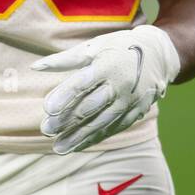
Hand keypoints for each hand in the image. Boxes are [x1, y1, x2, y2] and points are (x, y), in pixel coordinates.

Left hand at [31, 24, 181, 153]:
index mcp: (108, 65)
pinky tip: (78, 146)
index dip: (65, 96)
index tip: (47, 109)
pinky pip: (113, 128)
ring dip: (79, 136)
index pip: (83, 83)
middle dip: (67, 120)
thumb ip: (65, 60)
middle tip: (46, 130)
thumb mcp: (94, 46)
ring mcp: (130, 101)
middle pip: (90, 106)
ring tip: (58, 147)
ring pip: (101, 122)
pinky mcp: (136, 112)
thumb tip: (35, 68)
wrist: (160, 54)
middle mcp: (120, 85)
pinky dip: (95, 138)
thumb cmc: (119, 47)